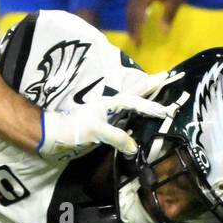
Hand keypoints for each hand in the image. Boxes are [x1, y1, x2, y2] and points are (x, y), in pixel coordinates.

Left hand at [38, 88, 169, 159]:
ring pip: (130, 102)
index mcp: (111, 103)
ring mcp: (108, 113)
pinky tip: (139, 117)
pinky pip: (125, 115)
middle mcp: (111, 105)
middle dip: (150, 86)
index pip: (136, 100)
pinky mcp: (105, 122)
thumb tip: (134, 147)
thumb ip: (116, 137)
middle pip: (135, 94)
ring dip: (144, 97)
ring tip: (158, 90)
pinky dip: (134, 113)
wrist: (56, 133)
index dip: (151, 101)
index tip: (166, 97)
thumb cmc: (75, 129)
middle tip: (165, 75)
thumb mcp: (97, 132)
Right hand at [126, 0, 198, 42]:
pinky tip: (135, 21)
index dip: (136, 30)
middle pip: (130, 13)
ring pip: (129, 8)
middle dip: (131, 28)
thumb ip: (169, 15)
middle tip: (135, 43)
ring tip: (134, 35)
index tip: (138, 42)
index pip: (137, 15)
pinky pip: (131, 3)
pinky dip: (132, 14)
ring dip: (130, 22)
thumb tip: (163, 33)